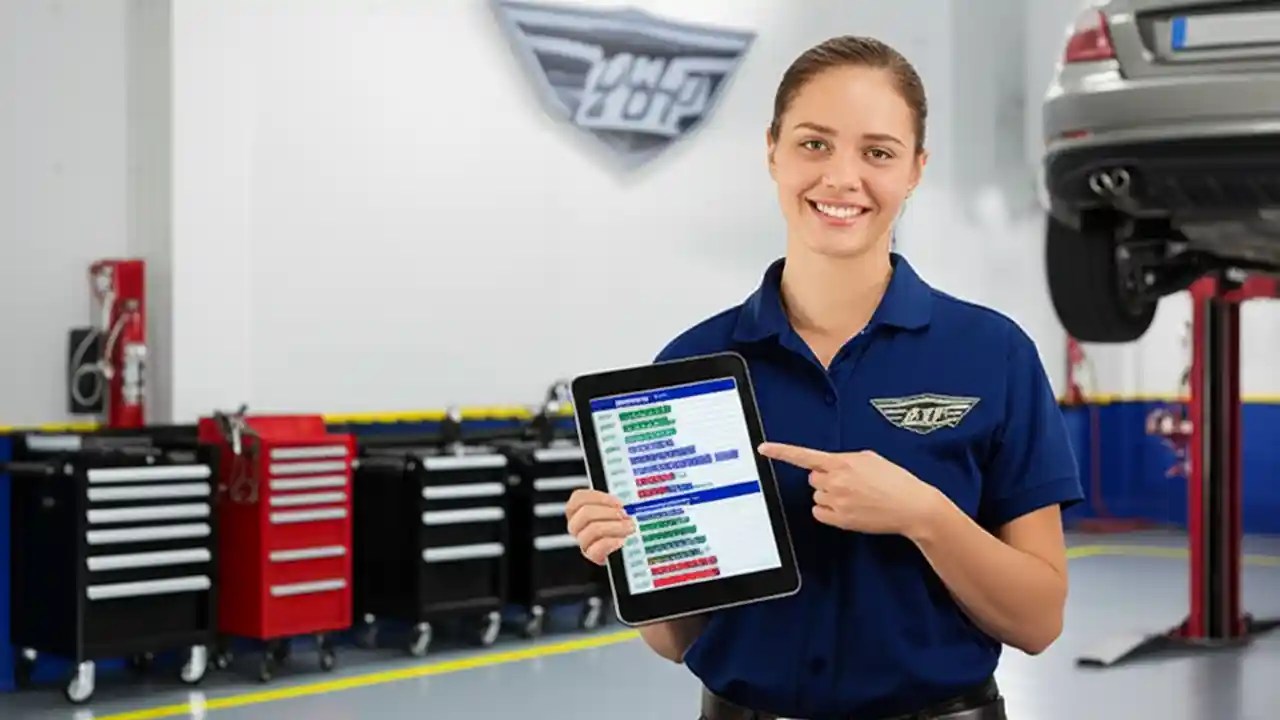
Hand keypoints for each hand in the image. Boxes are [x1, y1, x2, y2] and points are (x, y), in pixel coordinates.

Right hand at [565, 488, 635, 564]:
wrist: (634, 550)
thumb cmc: (626, 524)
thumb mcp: (620, 508)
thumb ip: (617, 502)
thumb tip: (624, 501)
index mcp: (580, 510)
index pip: (578, 498)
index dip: (599, 498)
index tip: (618, 503)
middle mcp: (579, 526)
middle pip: (585, 513)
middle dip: (608, 512)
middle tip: (625, 515)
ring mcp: (585, 542)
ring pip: (591, 530)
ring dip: (614, 526)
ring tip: (629, 527)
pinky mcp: (593, 556)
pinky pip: (595, 550)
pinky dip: (609, 543)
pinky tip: (621, 541)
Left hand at [757, 442, 943, 537]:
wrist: (912, 506)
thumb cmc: (895, 480)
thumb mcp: (870, 458)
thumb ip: (845, 459)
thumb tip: (831, 466)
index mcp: (842, 462)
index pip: (804, 456)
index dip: (781, 452)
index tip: (763, 448)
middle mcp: (836, 481)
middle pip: (812, 478)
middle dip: (825, 478)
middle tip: (849, 482)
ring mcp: (837, 502)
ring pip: (817, 495)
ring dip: (829, 494)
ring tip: (855, 496)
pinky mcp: (840, 520)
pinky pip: (819, 512)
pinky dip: (828, 510)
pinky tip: (849, 507)